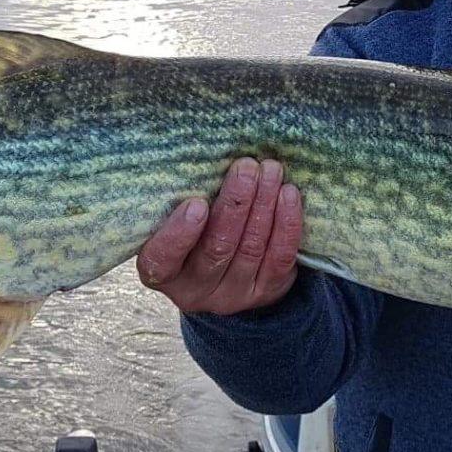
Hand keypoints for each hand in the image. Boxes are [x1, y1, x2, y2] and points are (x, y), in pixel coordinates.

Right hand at [137, 157, 302, 315]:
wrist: (227, 268)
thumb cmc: (194, 229)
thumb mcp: (175, 219)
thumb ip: (181, 200)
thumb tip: (207, 156)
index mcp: (163, 272)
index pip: (163, 260)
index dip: (179, 234)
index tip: (196, 203)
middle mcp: (196, 290)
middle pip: (217, 248)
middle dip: (235, 204)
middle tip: (247, 166)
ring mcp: (233, 295)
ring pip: (251, 248)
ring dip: (263, 204)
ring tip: (270, 170)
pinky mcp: (266, 292)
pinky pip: (279, 258)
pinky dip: (286, 224)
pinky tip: (289, 195)